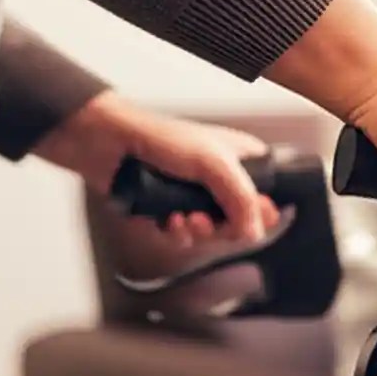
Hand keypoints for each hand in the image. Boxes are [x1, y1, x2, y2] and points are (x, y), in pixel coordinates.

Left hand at [33, 91, 279, 243]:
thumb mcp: (215, 164)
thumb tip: (255, 232)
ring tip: (184, 220)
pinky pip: (183, 237)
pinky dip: (176, 234)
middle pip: (239, 221)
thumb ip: (242, 199)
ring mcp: (195, 196)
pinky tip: (168, 221)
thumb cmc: (160, 139)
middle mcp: (220, 179)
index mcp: (240, 160)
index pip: (267, 194)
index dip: (262, 212)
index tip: (252, 219)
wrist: (108, 145)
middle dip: (223, 227)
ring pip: (211, 233)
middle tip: (208, 220)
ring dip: (198, 232)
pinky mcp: (171, 211)